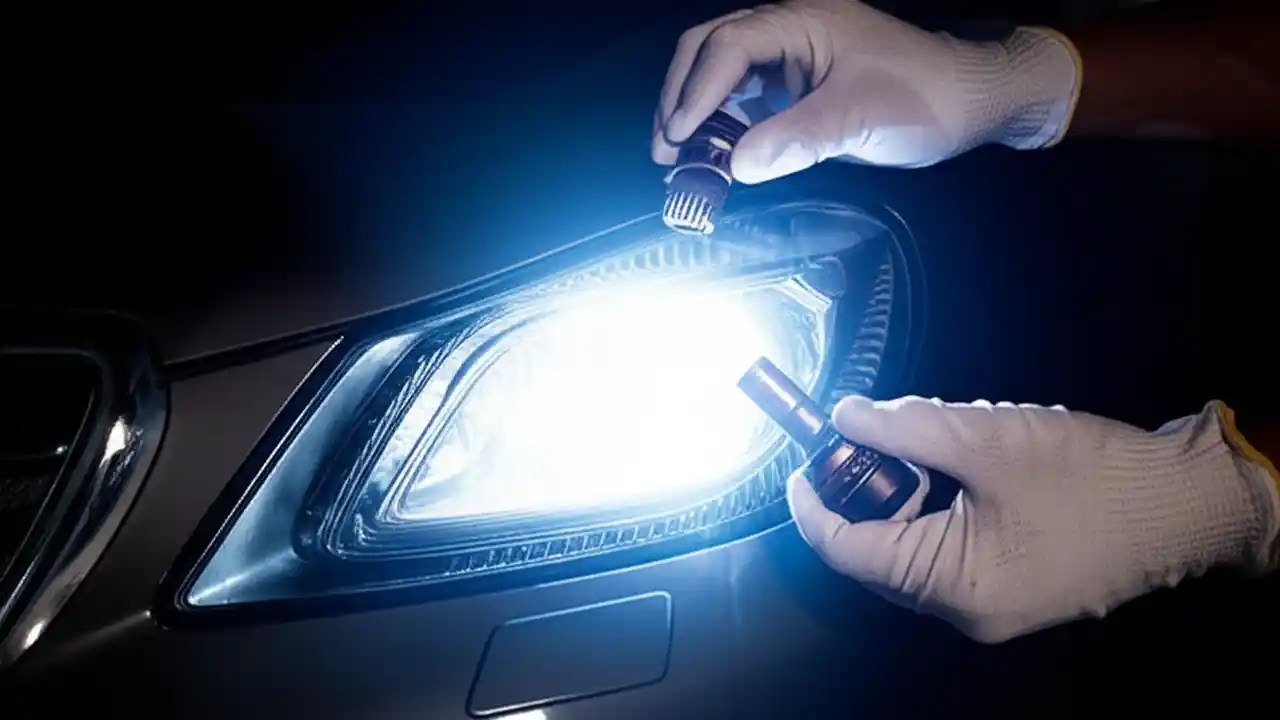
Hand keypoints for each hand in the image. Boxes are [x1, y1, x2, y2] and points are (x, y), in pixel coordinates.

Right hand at [653, 0, 1080, 181]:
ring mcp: (788, 57)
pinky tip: (710, 157)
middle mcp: (787, 29)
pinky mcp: (793, 86)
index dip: (697, 91)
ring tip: (678, 161)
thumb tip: (736, 166)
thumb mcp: (859, 116)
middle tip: (666, 151)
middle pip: (709, 50)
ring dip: (694, 114)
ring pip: (719, 74)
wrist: (967, 104)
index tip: (681, 137)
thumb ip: (797, 138)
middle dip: (681, 97)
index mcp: (802, 19)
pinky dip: (720, 127)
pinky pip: (742, 99)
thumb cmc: (922, 98)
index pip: (730, 45)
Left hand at [788, 396, 1279, 642]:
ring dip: (906, 489)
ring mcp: (993, 604)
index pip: (848, 551)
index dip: (811, 504)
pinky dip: (939, 503)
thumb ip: (905, 427)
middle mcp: (965, 611)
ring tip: (926, 435)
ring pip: (914, 544)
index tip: (796, 461)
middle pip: (878, 550)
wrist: (1189, 501)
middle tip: (868, 434)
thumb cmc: (1093, 475)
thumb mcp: (987, 438)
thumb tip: (842, 414)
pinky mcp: (1014, 584)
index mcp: (952, 588)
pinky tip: (959, 458)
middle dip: (866, 487)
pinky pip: (951, 547)